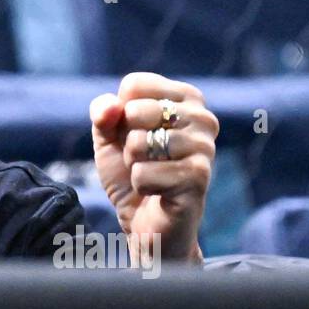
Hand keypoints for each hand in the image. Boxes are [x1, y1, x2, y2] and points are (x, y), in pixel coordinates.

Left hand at [89, 72, 217, 264]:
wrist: (146, 224)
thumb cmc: (131, 174)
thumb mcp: (109, 137)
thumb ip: (103, 112)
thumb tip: (111, 108)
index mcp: (186, 98)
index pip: (134, 84)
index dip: (120, 113)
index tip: (133, 134)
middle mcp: (203, 117)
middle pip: (136, 110)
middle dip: (126, 141)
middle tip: (143, 159)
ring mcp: (205, 147)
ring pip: (139, 143)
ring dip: (133, 165)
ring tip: (152, 175)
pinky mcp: (199, 177)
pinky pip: (143, 173)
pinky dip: (140, 185)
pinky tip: (158, 193)